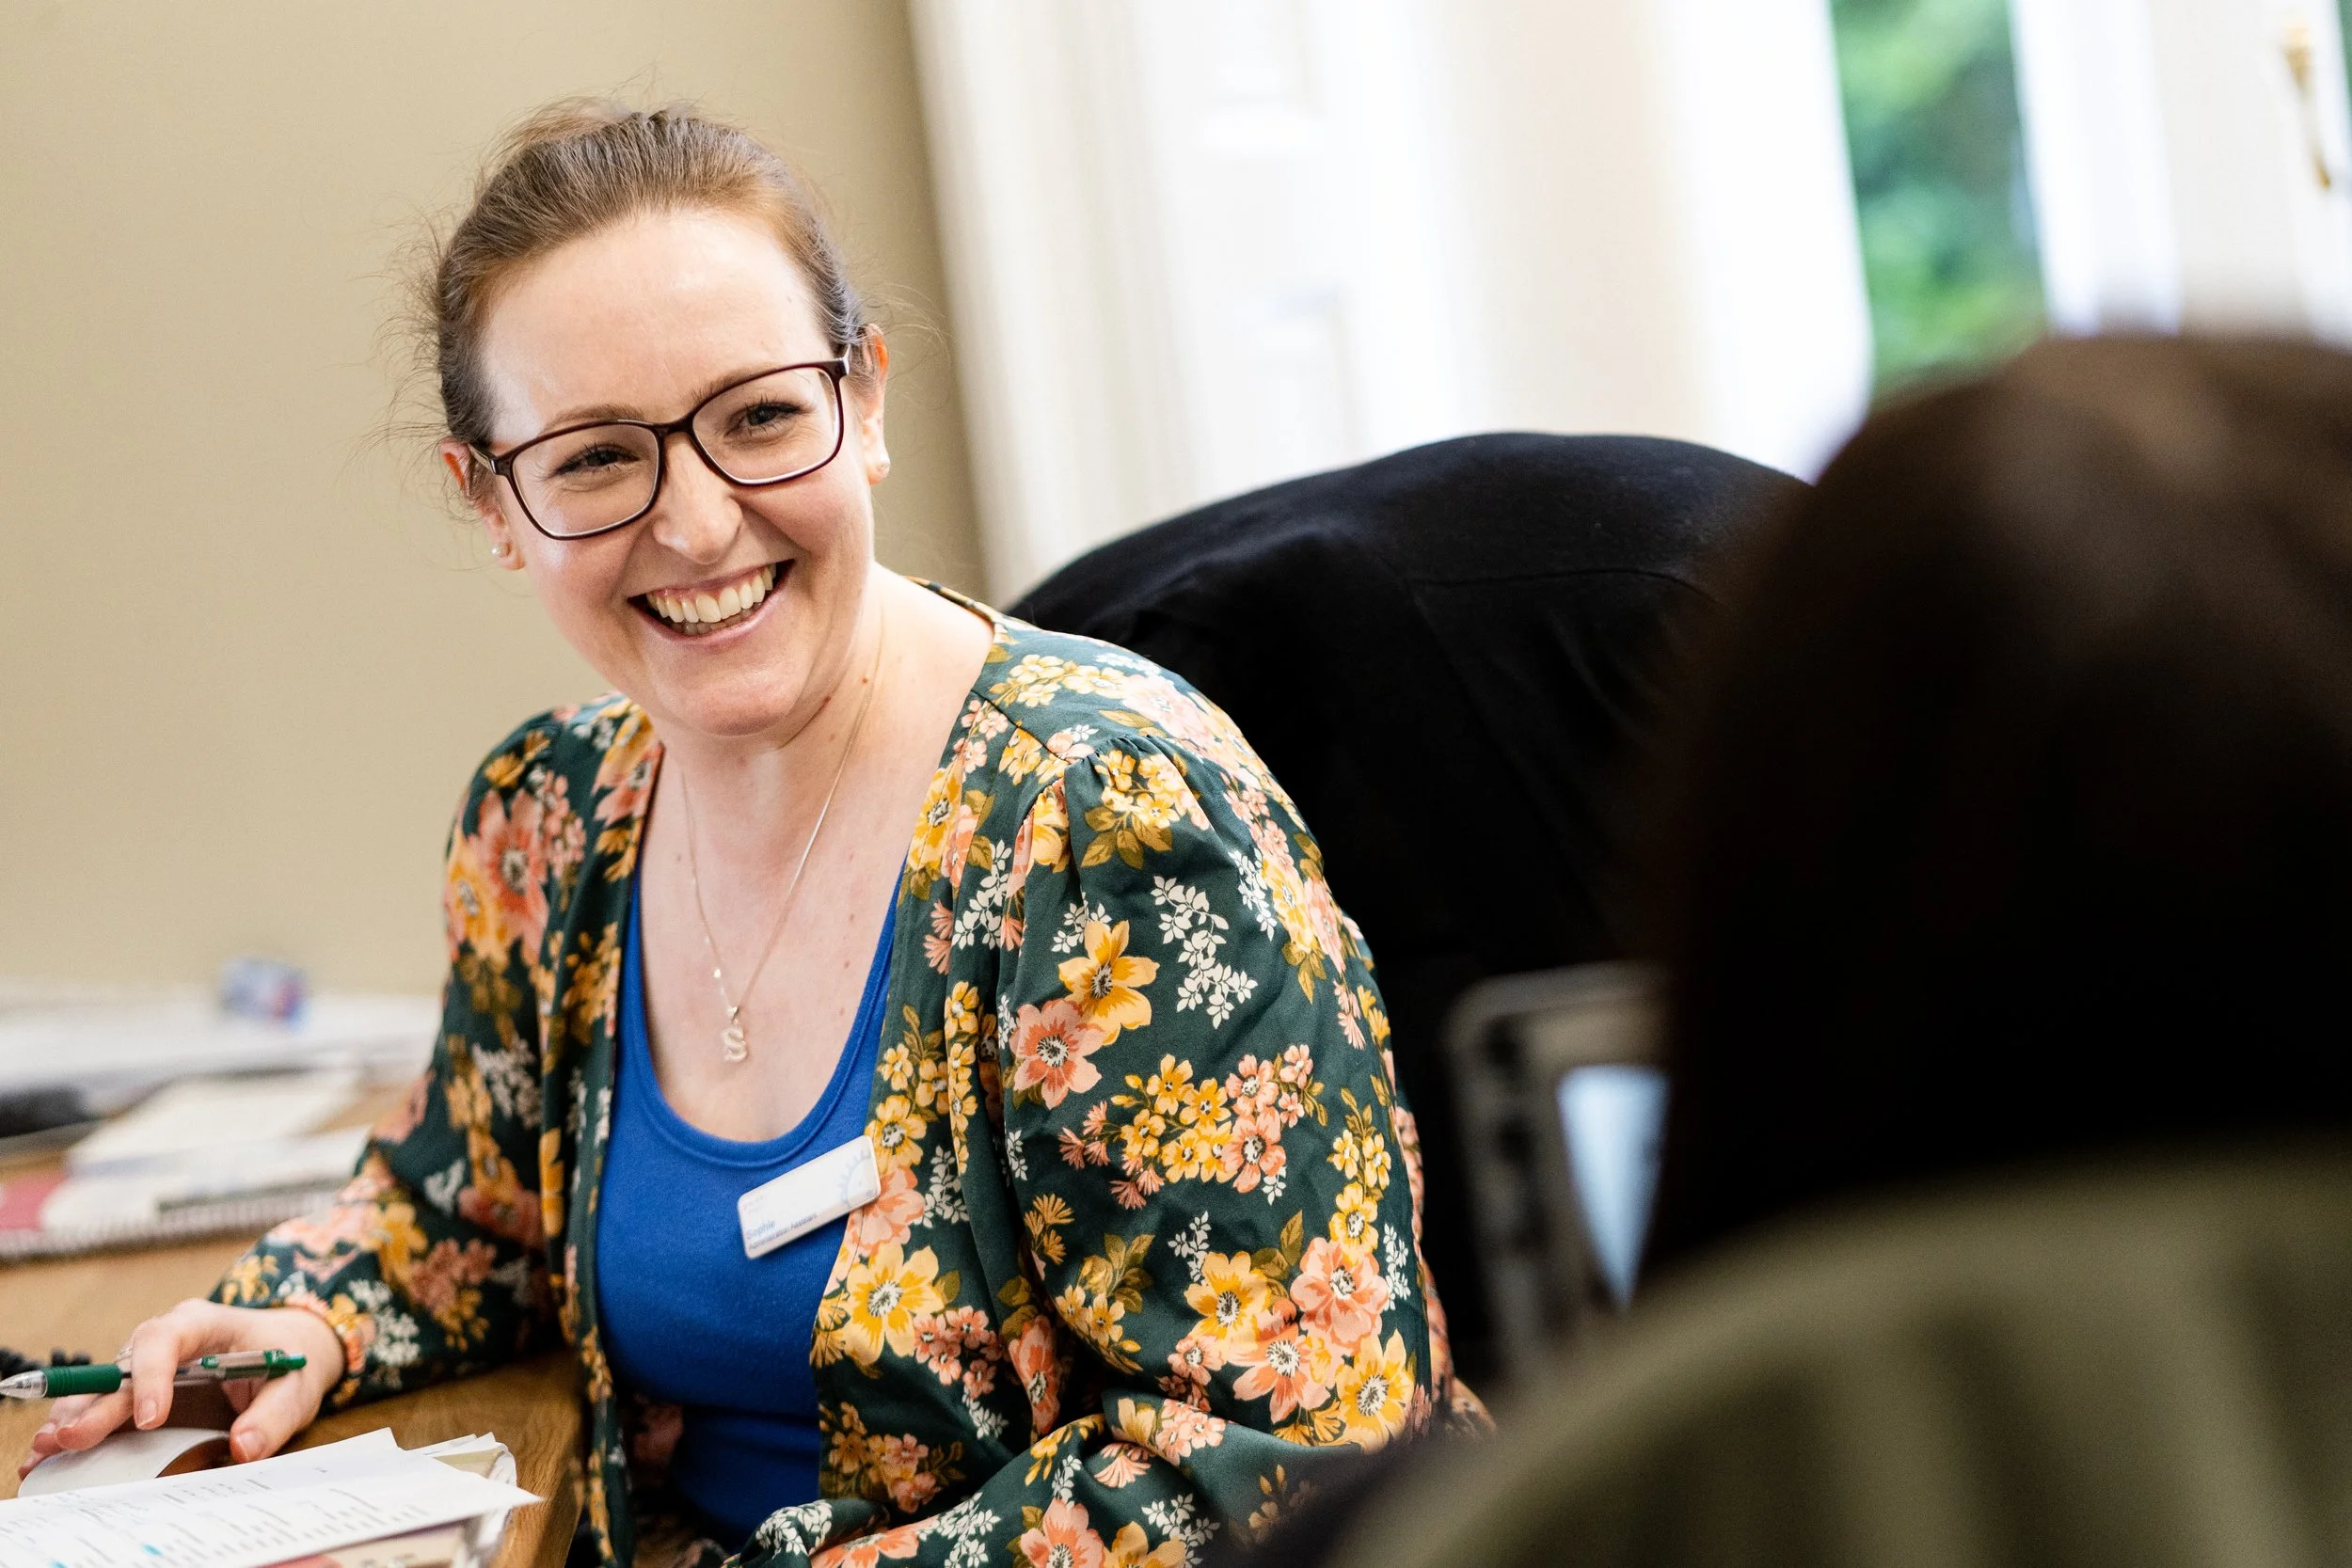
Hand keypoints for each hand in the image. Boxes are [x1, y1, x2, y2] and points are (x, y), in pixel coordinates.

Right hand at [20, 1301, 343, 1476]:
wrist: (289, 1352)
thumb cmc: (290, 1361)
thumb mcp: (296, 1386)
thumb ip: (273, 1416)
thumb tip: (243, 1448)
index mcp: (204, 1322)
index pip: (167, 1338)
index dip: (152, 1377)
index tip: (149, 1418)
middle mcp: (168, 1338)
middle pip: (124, 1366)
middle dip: (96, 1403)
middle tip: (71, 1437)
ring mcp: (149, 1364)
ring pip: (105, 1386)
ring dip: (75, 1415)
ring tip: (48, 1448)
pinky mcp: (140, 1390)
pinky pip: (105, 1405)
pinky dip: (80, 1425)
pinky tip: (53, 1450)